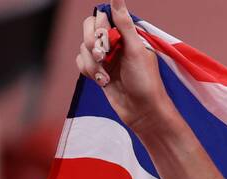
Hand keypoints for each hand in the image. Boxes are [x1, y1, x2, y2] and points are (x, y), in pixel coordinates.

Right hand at [75, 1, 169, 132]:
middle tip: (103, 57)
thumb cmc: (144, 82)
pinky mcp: (98, 71)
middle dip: (92, 44)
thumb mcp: (135, 49)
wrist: (142, 113)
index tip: (106, 40)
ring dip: (93, 64)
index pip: (101, 17)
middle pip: (88, 30)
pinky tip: (103, 83)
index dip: (99, 28)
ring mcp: (105, 58)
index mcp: (126, 35)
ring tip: (106, 78)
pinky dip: (89, 72)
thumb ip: (124, 23)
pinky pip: (81, 62)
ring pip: (83, 48)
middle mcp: (115, 43)